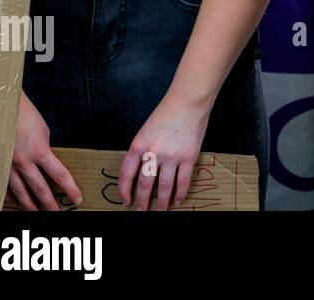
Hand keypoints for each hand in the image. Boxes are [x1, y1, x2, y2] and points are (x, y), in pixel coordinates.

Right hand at [6, 91, 82, 210]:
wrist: (3, 108)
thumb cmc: (26, 116)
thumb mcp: (44, 132)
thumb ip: (46, 151)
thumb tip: (48, 163)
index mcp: (40, 151)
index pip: (60, 175)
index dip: (70, 189)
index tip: (77, 199)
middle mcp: (24, 162)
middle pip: (40, 189)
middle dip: (50, 204)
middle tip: (57, 214)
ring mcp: (9, 165)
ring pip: (21, 192)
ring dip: (30, 205)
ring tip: (37, 213)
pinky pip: (6, 186)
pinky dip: (12, 196)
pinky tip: (17, 202)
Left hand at [117, 94, 209, 210]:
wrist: (188, 101)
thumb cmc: (168, 112)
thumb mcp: (146, 130)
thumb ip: (143, 150)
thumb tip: (143, 171)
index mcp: (138, 145)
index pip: (126, 174)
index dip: (124, 190)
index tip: (125, 201)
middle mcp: (153, 153)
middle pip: (144, 184)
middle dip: (142, 201)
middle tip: (141, 211)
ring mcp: (172, 156)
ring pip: (164, 187)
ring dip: (161, 202)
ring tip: (160, 211)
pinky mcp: (189, 157)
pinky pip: (183, 181)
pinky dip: (181, 193)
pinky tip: (179, 200)